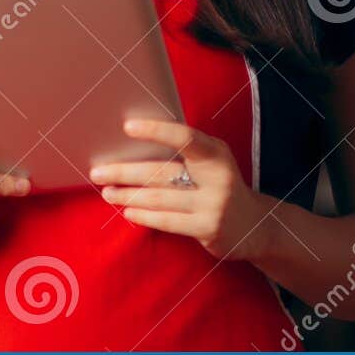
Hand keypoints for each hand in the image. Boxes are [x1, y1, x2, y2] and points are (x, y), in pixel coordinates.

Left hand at [90, 118, 270, 260]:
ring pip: (160, 198)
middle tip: (97, 172)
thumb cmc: (219, 186)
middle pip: (161, 171)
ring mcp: (214, 204)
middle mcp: (218, 176)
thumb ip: (184, 154)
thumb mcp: (211, 164)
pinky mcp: (210, 228)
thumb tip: (133, 144)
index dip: (157, 130)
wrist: (257, 225)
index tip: (128, 126)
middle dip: (124, 171)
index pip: (185, 137)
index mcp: (216, 153)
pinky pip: (168, 221)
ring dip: (128, 195)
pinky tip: (128, 212)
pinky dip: (144, 216)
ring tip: (107, 192)